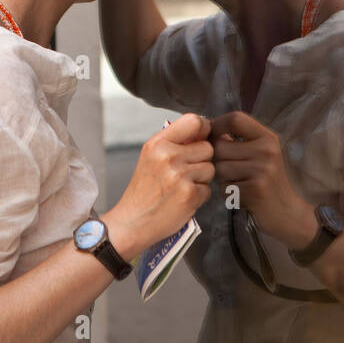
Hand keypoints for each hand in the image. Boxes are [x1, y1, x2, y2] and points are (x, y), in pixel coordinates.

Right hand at [106, 113, 213, 255]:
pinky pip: (208, 188)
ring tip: (181, 186)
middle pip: (207, 147)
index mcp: (158, 143)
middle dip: (201, 160)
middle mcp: (168, 156)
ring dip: (201, 179)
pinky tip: (182, 199)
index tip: (200, 139)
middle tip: (184, 172)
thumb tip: (209, 130)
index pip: (194, 121)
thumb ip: (175, 142)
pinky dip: (199, 196)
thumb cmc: (144, 190)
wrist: (132, 222)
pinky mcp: (189, 194)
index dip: (203, 129)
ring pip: (210, 168)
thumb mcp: (151, 157)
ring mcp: (180, 176)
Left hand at [210, 111, 316, 250]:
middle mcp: (266, 150)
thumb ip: (238, 140)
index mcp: (267, 137)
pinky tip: (241, 195)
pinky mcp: (255, 189)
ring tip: (238, 183)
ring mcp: (262, 169)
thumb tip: (206, 128)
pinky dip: (228, 193)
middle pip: (220, 146)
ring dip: (222, 179)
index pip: (235, 118)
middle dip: (217, 160)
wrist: (287, 212)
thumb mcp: (261, 154)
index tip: (210, 136)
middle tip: (230, 171)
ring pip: (219, 167)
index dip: (216, 125)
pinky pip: (224, 186)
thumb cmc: (269, 182)